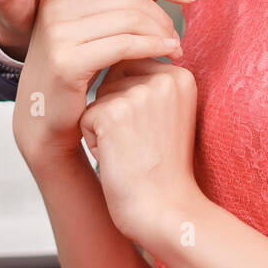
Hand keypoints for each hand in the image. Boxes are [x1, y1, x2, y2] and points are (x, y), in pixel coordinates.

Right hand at [12, 0, 195, 170]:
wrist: (44, 121)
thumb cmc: (76, 72)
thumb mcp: (101, 27)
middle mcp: (53, 2)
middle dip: (163, 15)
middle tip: (177, 37)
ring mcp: (56, 30)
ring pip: (131, 18)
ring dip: (162, 33)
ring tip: (174, 49)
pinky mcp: (66, 61)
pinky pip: (125, 45)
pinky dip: (153, 48)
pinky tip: (167, 55)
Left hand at [79, 57, 200, 242]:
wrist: (165, 209)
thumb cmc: (163, 166)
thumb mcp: (170, 113)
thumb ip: (150, 82)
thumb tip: (113, 58)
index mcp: (181, 76)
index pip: (133, 67)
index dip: (132, 103)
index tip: (153, 132)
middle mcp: (164, 78)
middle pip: (113, 79)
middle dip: (116, 111)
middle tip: (141, 143)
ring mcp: (138, 94)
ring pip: (98, 98)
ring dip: (104, 126)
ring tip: (130, 150)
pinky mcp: (113, 112)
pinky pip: (86, 117)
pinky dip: (94, 142)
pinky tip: (118, 159)